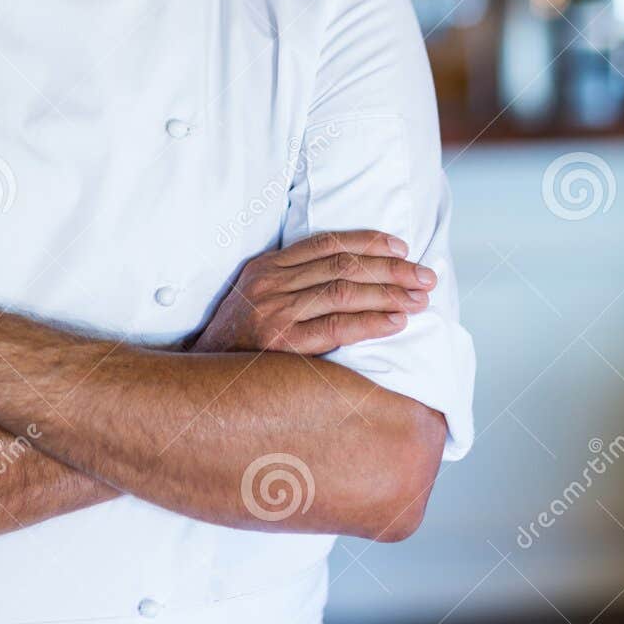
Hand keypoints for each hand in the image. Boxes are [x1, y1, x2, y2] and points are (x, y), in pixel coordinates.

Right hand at [192, 230, 434, 356]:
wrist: (198, 382)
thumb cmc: (235, 345)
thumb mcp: (255, 300)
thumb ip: (291, 285)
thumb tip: (348, 279)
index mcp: (266, 267)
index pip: (327, 243)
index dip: (370, 242)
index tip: (402, 247)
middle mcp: (271, 284)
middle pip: (344, 265)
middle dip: (392, 267)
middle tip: (425, 275)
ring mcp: (276, 313)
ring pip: (345, 291)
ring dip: (390, 292)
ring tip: (420, 298)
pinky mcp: (283, 344)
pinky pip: (337, 327)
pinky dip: (372, 322)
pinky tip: (396, 322)